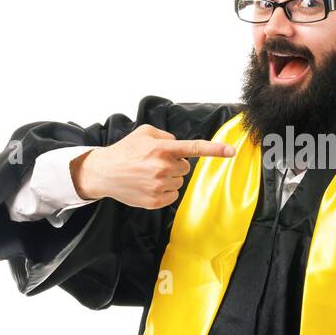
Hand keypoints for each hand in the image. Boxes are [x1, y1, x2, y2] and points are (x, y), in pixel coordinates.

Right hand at [70, 124, 234, 208]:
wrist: (103, 173)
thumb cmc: (125, 151)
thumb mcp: (144, 133)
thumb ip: (166, 136)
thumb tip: (179, 144)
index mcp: (162, 149)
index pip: (193, 148)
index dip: (214, 150)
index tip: (231, 151)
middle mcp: (162, 167)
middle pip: (185, 167)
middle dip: (175, 165)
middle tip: (155, 163)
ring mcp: (158, 186)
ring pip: (178, 182)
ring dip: (169, 178)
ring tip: (148, 174)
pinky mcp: (154, 201)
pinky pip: (172, 195)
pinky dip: (164, 191)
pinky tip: (148, 186)